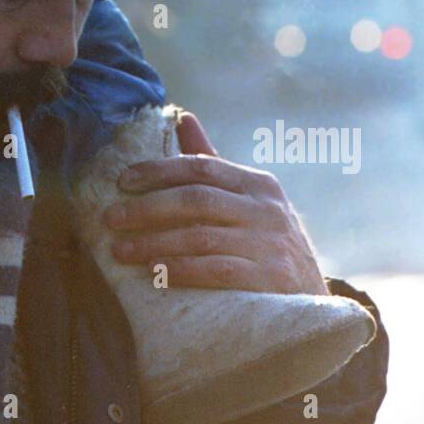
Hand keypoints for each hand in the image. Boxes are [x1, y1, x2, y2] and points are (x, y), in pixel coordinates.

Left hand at [103, 111, 328, 294]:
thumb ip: (212, 163)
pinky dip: (181, 269)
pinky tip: (155, 272)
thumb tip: (183, 117)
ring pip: (199, 237)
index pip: (200, 168)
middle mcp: (267, 210)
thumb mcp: (247, 201)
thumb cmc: (266, 246)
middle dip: (147, 208)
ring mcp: (270, 245)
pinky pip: (216, 270)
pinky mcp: (270, 280)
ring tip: (120, 250)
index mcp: (258, 184)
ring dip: (153, 243)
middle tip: (111, 218)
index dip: (158, 172)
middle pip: (195, 200)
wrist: (312, 307)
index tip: (122, 181)